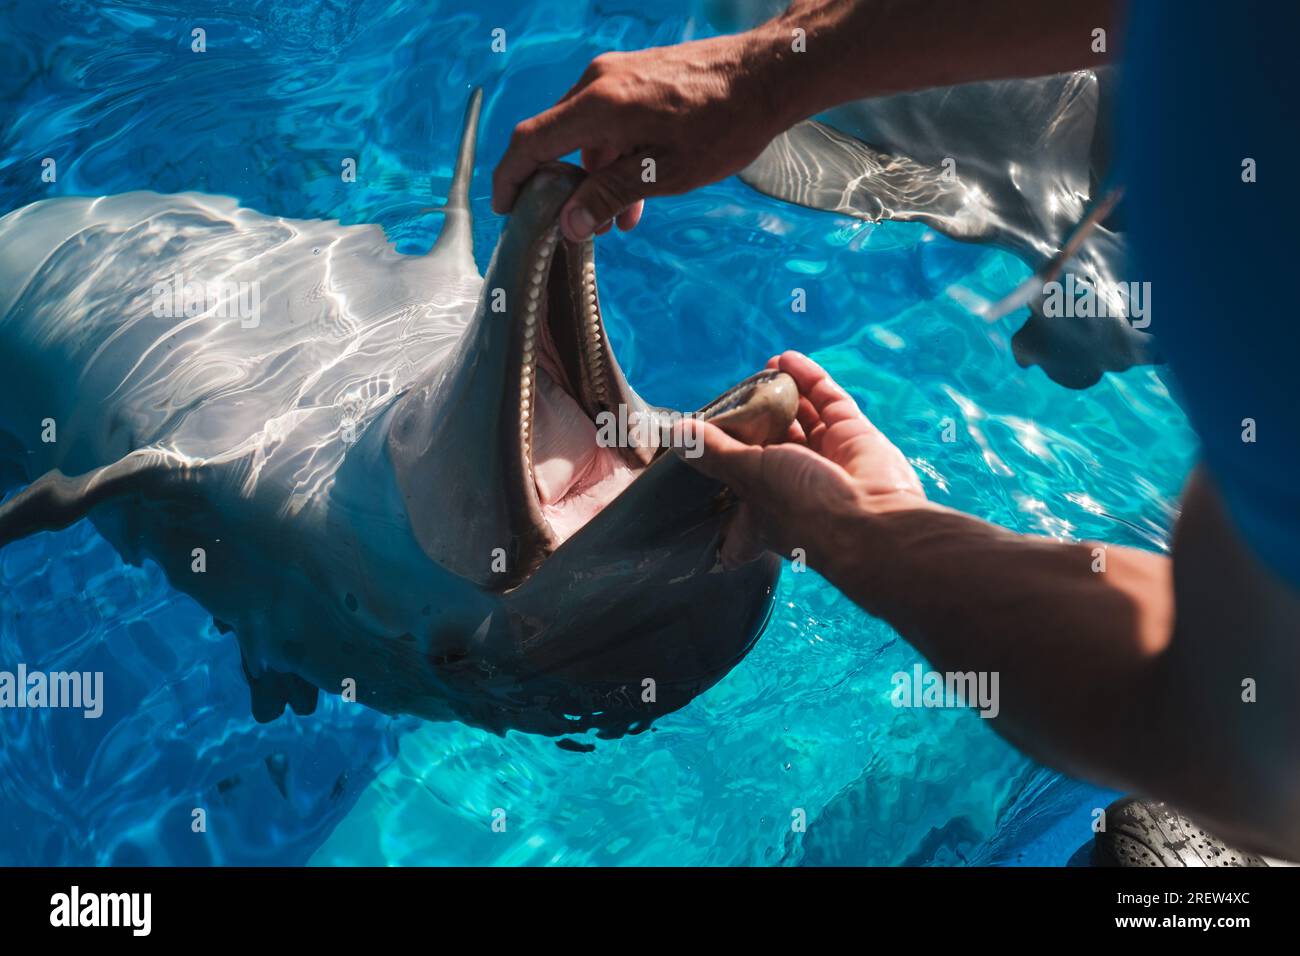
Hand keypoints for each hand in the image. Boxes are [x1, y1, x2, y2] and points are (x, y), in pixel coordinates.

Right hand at [492, 30, 790, 241]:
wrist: (769, 73)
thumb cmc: (725, 123)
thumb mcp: (665, 173)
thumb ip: (609, 195)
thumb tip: (567, 223)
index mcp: (599, 105)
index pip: (530, 141)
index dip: (510, 178)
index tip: (505, 209)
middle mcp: (598, 82)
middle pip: (554, 138)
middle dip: (559, 187)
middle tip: (571, 228)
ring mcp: (618, 75)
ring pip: (585, 134)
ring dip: (593, 178)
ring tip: (616, 222)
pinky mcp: (636, 76)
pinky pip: (607, 121)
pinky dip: (613, 158)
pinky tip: (636, 193)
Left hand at [676, 351, 931, 570]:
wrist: (872, 520)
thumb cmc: (803, 508)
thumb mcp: (748, 477)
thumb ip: (714, 452)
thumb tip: (677, 434)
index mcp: (767, 505)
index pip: (742, 486)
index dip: (728, 462)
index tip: (708, 439)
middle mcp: (797, 482)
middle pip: (772, 443)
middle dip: (756, 418)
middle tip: (737, 393)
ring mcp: (828, 457)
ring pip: (802, 418)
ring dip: (782, 393)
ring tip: (762, 370)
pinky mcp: (853, 435)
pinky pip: (829, 402)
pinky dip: (810, 379)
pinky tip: (787, 360)